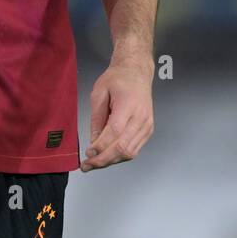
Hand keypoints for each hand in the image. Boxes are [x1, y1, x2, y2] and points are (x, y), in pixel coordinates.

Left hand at [81, 56, 153, 170]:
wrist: (137, 72)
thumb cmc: (118, 78)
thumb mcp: (99, 92)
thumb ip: (96, 118)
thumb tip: (93, 141)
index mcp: (128, 104)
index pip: (114, 132)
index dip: (100, 146)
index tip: (87, 152)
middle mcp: (141, 116)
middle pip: (123, 146)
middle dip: (103, 159)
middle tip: (87, 165)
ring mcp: (147, 125)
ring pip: (129, 152)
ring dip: (111, 161)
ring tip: (95, 163)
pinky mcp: (148, 130)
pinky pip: (134, 149)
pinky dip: (120, 156)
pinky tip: (108, 156)